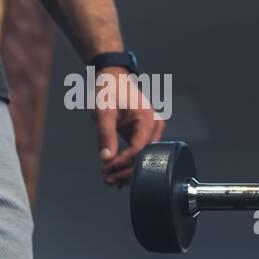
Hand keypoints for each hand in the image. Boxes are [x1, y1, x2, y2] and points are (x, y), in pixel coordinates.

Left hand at [90, 68, 164, 187]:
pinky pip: (140, 152)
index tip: (107, 170)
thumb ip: (105, 135)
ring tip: (110, 180)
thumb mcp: (103, 111)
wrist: (113, 78)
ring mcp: (152, 131)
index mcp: (148, 119)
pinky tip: (117, 174)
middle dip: (126, 171)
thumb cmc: (109, 90)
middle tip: (107, 180)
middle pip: (145, 157)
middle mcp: (155, 126)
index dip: (123, 163)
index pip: (139, 149)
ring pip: (143, 157)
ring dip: (127, 170)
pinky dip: (128, 163)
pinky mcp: (146, 134)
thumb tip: (106, 159)